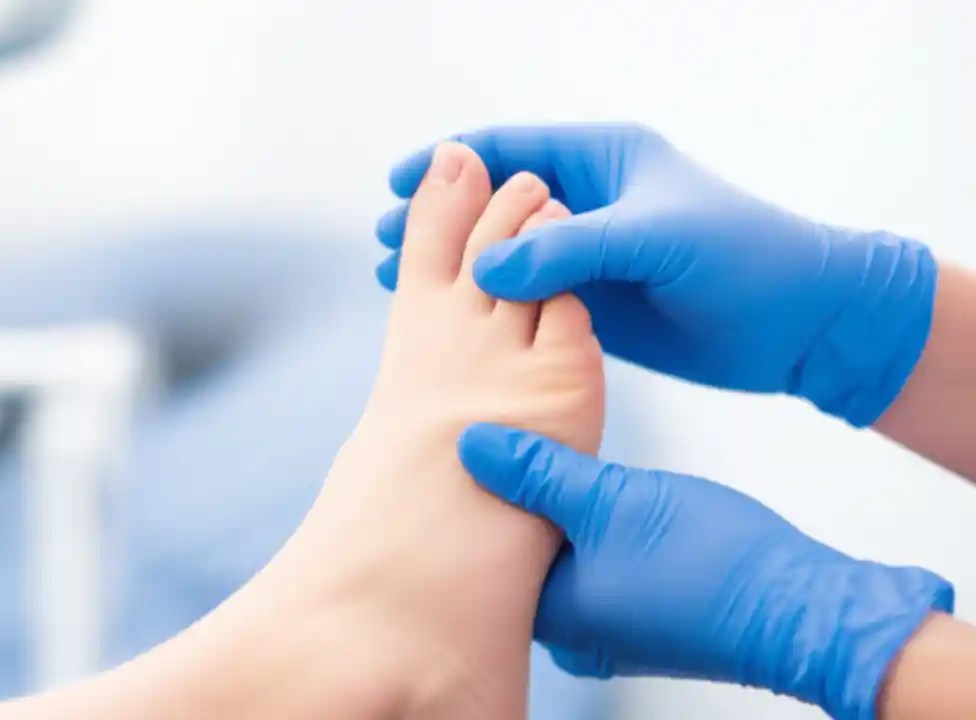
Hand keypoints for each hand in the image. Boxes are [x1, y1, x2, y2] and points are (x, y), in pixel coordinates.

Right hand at [379, 124, 936, 425]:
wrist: (803, 324)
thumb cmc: (745, 259)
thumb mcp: (653, 239)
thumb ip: (567, 249)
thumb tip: (482, 266)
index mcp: (602, 160)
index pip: (508, 149)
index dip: (449, 163)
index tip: (396, 183)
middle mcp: (588, 202)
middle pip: (492, 202)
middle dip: (436, 218)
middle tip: (382, 241)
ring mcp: (588, 256)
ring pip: (501, 254)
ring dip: (451, 265)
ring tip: (392, 282)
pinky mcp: (593, 305)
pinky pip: (525, 299)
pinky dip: (483, 304)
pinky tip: (444, 320)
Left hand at [457, 423, 953, 719]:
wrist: (804, 609)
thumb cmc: (709, 563)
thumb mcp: (609, 500)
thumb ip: (538, 471)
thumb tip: (473, 443)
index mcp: (548, 613)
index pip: (487, 546)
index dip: (480, 488)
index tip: (475, 436)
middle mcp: (569, 632)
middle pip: (522, 550)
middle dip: (517, 497)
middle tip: (510, 434)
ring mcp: (608, 628)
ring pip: (562, 553)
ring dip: (557, 507)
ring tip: (551, 449)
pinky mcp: (643, 615)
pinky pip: (596, 562)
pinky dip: (590, 525)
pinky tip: (594, 489)